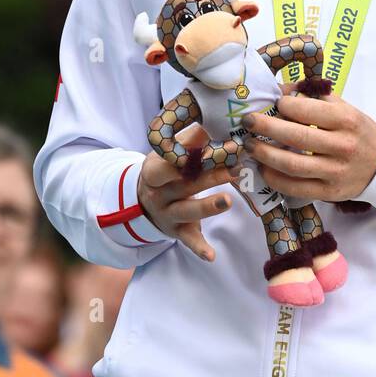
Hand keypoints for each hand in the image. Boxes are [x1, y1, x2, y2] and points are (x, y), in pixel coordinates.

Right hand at [137, 123, 234, 261]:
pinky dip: (199, 248)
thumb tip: (210, 121)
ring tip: (228, 201)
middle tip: (235, 168)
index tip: (214, 145)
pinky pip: (188, 241)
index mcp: (154, 171)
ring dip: (207, 206)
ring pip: (187, 211)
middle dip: (210, 176)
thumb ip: (186, 142)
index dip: (191, 154)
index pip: (170, 162)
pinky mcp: (177, 232)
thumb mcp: (165, 155)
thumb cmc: (163, 172)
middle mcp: (159, 193)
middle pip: (184, 184)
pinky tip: (212, 255)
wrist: (140, 203)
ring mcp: (167, 214)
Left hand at [243, 80, 375, 204]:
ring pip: (293, 165)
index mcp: (346, 120)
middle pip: (296, 137)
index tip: (274, 104)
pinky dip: (275, 179)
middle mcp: (342, 146)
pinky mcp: (329, 192)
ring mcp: (335, 172)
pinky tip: (263, 168)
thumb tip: (279, 91)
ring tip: (249, 145)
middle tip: (247, 122)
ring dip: (265, 155)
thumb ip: (314, 98)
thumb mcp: (343, 108)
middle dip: (265, 128)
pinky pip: (296, 188)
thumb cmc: (357, 131)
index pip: (307, 111)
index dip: (285, 106)